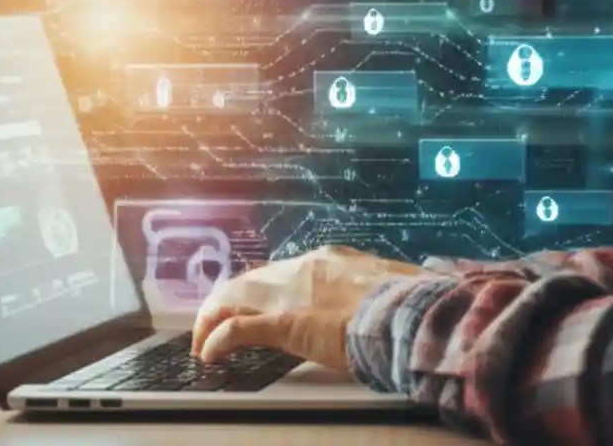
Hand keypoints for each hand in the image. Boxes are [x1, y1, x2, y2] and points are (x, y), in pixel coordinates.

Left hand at [190, 245, 426, 370]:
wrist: (410, 312)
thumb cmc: (410, 302)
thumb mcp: (393, 285)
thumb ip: (381, 290)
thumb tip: (402, 294)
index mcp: (330, 259)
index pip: (282, 271)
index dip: (261, 288)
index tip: (255, 302)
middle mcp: (304, 269)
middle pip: (250, 280)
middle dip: (228, 300)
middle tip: (215, 322)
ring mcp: (291, 294)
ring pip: (234, 296)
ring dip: (212, 318)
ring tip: (202, 339)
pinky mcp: (284, 323)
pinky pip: (237, 328)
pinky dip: (216, 338)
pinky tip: (208, 353)